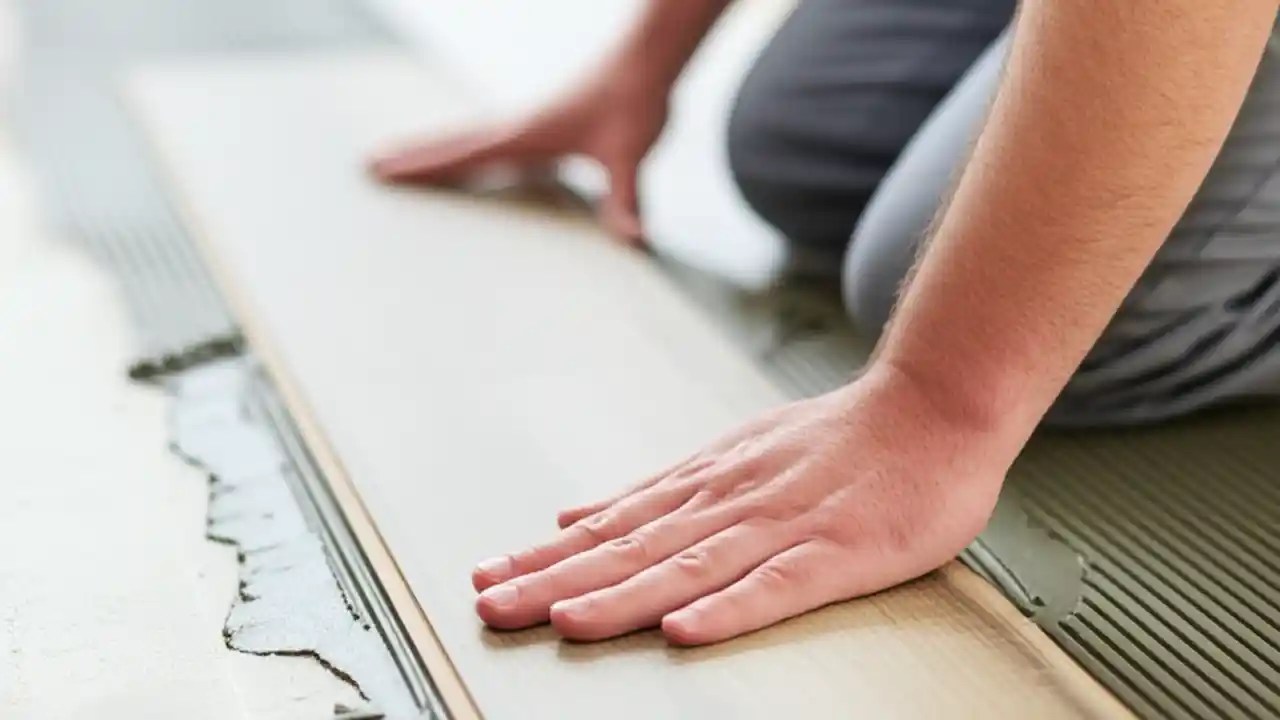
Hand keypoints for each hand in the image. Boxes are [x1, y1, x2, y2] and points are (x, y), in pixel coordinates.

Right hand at [369, 53, 670, 244]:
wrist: (647, 60)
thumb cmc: (635, 100)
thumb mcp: (631, 156)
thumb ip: (625, 201)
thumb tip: (633, 241)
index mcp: (528, 135)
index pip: (465, 155)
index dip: (424, 167)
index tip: (385, 170)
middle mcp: (520, 125)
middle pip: (454, 143)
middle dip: (413, 156)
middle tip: (371, 164)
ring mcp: (529, 121)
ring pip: (469, 138)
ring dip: (435, 149)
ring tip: (402, 158)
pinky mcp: (544, 121)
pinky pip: (492, 138)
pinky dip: (467, 147)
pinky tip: (468, 158)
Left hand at [470, 366, 1013, 644]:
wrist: (931, 407)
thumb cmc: (838, 440)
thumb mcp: (731, 452)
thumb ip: (656, 491)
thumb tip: (580, 513)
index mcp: (704, 485)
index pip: (610, 527)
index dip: (546, 556)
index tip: (489, 578)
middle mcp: (729, 504)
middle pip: (632, 550)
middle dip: (557, 580)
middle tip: (495, 604)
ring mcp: (783, 527)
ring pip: (688, 567)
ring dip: (621, 596)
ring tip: (564, 622)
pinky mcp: (838, 552)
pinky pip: (777, 587)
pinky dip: (729, 609)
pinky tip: (686, 630)